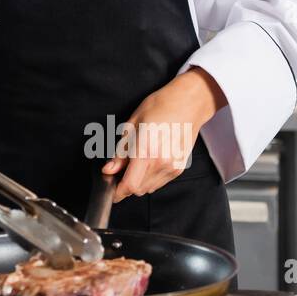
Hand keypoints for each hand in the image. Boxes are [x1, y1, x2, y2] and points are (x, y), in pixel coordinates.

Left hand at [103, 67, 225, 202]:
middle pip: (138, 190)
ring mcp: (172, 167)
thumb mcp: (131, 124)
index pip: (130, 185)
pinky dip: (151, 178)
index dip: (118, 192)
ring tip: (138, 161)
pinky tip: (150, 160)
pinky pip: (160, 182)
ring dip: (139, 182)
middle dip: (126, 184)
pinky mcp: (179, 168)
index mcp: (146, 150)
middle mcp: (161, 162)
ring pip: (149, 188)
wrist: (188, 103)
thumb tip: (109, 169)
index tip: (111, 193)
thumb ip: (120, 152)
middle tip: (121, 170)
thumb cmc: (160, 107)